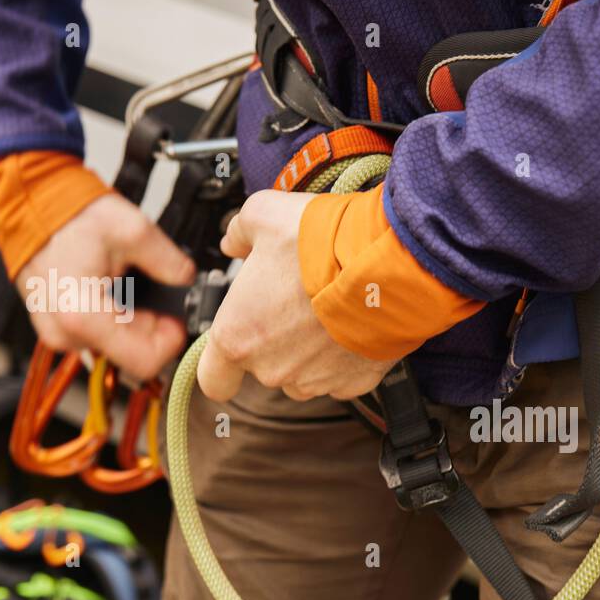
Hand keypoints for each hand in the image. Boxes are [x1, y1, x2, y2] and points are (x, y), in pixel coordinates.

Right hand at [17, 193, 194, 377]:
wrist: (31, 208)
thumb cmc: (72, 218)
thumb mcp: (132, 229)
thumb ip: (169, 260)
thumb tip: (187, 280)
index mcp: (82, 316)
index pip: (144, 363)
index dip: (169, 343)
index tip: (174, 318)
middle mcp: (66, 334)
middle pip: (131, 355)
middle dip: (152, 328)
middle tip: (156, 294)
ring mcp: (59, 335)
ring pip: (117, 347)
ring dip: (134, 323)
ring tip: (132, 288)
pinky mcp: (59, 329)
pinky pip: (99, 337)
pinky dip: (115, 319)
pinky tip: (115, 292)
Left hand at [196, 190, 396, 402]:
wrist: (386, 265)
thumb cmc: (322, 245)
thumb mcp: (264, 216)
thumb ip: (239, 233)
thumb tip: (235, 241)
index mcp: (238, 336)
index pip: (213, 380)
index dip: (220, 369)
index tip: (234, 352)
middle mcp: (273, 368)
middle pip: (264, 367)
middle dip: (275, 341)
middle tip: (294, 303)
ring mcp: (315, 381)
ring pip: (302, 374)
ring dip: (309, 351)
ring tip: (328, 311)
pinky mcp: (353, 384)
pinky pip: (340, 376)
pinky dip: (344, 356)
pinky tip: (352, 324)